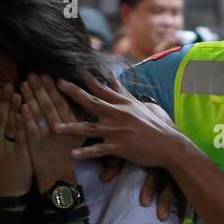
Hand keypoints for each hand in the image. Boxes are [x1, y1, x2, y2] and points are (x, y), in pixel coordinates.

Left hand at [19, 74, 79, 188]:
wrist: (58, 179)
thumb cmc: (67, 155)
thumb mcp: (77, 136)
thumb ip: (74, 117)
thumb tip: (70, 94)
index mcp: (75, 125)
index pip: (63, 102)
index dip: (53, 88)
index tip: (46, 75)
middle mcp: (64, 130)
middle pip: (51, 105)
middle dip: (41, 88)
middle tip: (32, 74)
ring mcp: (50, 138)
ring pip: (41, 115)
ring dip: (32, 98)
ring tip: (23, 84)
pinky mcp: (37, 147)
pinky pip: (32, 130)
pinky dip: (27, 118)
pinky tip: (21, 106)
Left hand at [52, 74, 197, 170]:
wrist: (171, 144)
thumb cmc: (160, 126)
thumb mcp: (146, 106)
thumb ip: (131, 97)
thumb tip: (126, 88)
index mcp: (124, 103)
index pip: (103, 86)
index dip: (89, 77)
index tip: (76, 68)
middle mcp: (118, 113)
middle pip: (91, 100)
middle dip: (73, 91)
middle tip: (58, 82)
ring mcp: (117, 130)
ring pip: (88, 128)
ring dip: (69, 127)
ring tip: (53, 127)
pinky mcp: (119, 146)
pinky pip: (98, 150)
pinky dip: (85, 153)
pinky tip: (72, 154)